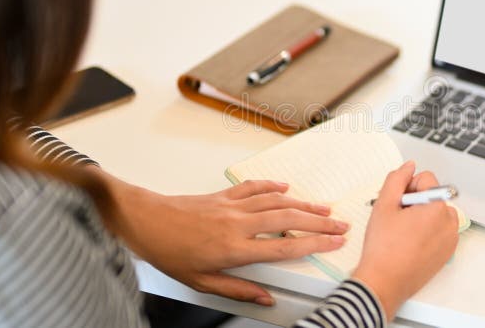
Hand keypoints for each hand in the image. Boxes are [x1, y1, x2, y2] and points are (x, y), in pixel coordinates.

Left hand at [89, 167, 348, 305]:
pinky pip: (254, 188)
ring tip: (323, 208)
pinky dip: (273, 187)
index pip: (285, 246)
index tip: (334, 242)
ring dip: (303, 204)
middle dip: (319, 223)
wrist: (145, 221)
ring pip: (276, 201)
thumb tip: (264, 297)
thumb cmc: (168, 251)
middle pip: (289, 220)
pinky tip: (285, 188)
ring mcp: (232, 206)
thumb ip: (237, 288)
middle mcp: (238, 223)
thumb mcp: (201, 281)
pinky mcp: (224, 195)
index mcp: (234, 248)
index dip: (314, 244)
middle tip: (339, 224)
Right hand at [352, 161, 458, 319]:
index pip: (426, 179)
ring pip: (436, 213)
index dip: (407, 187)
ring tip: (403, 232)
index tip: (397, 203)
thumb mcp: (384, 205)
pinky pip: (439, 230)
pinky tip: (409, 242)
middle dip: (415, 202)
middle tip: (397, 220)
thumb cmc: (383, 249)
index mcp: (437, 208)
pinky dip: (427, 231)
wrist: (385, 282)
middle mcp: (450, 222)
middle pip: (432, 196)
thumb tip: (409, 167)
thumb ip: (397, 179)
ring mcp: (450, 239)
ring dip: (421, 216)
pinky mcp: (448, 252)